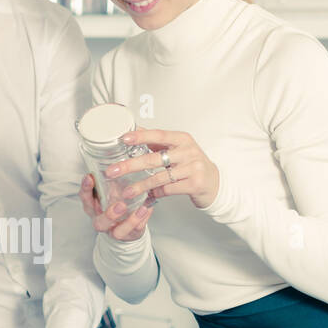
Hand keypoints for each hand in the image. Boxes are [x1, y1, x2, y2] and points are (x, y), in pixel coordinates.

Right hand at [78, 174, 152, 242]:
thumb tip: (120, 158)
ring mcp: (114, 230)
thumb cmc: (116, 202)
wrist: (126, 226)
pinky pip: (134, 231)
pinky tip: (147, 209)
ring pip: (117, 232)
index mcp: (94, 207)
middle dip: (109, 214)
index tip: (90, 177)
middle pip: (99, 222)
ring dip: (129, 221)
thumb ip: (112, 179)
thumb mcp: (112, 190)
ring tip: (140, 209)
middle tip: (120, 205)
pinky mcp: (128, 235)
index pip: (85, 198)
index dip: (86, 188)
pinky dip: (141, 220)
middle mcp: (102, 220)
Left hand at [105, 129, 220, 209]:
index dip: (140, 136)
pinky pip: (168, 189)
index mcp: (182, 139)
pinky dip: (156, 194)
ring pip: (159, 177)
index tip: (123, 139)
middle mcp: (188, 151)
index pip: (158, 135)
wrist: (214, 184)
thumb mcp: (178, 149)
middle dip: (130, 165)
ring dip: (140, 186)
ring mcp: (193, 167)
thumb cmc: (191, 165)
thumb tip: (133, 131)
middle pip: (154, 158)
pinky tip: (148, 197)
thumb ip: (157, 142)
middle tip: (113, 171)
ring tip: (126, 192)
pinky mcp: (195, 183)